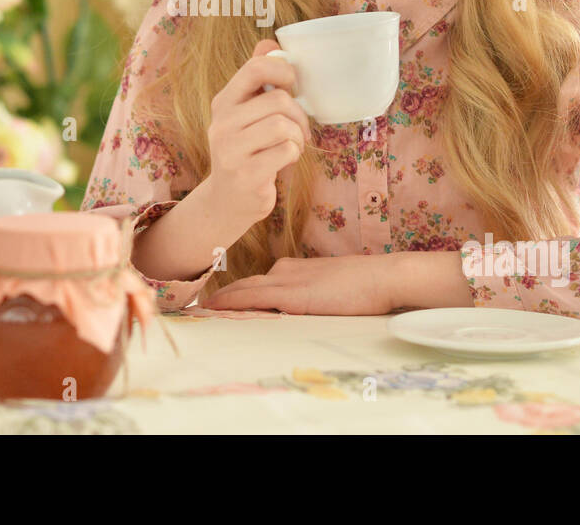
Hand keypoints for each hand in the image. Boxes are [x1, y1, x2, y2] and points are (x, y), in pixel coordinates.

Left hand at [200, 255, 398, 314]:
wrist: (382, 277)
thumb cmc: (364, 284)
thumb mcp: (329, 285)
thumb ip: (309, 292)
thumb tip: (298, 305)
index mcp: (292, 269)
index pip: (255, 282)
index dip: (234, 292)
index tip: (215, 301)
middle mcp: (284, 271)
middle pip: (244, 284)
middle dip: (220, 296)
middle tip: (197, 307)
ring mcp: (287, 282)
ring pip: (243, 290)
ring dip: (219, 300)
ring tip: (198, 310)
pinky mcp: (292, 296)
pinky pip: (252, 299)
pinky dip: (231, 303)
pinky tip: (215, 309)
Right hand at [204, 39, 312, 221]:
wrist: (227, 200)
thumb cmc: (245, 150)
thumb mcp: (244, 113)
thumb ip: (256, 79)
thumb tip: (269, 42)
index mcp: (224, 102)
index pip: (256, 68)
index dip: (284, 72)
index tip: (292, 87)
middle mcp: (222, 123)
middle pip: (279, 100)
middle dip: (299, 115)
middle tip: (299, 129)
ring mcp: (231, 150)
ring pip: (284, 125)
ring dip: (298, 136)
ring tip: (291, 145)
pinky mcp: (246, 174)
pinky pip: (286, 150)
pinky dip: (294, 154)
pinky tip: (284, 161)